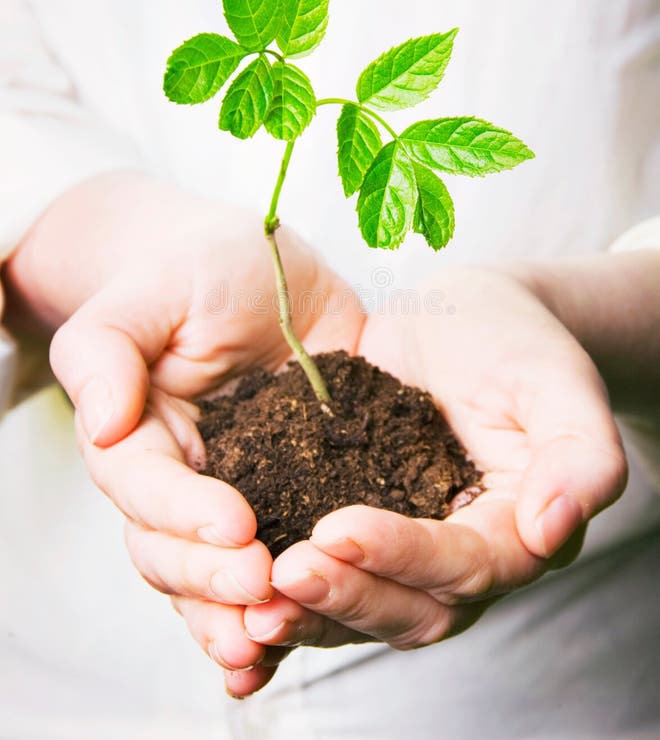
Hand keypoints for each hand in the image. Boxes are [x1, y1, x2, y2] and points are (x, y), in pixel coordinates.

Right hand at [5, 171, 363, 695]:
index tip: (236, 527)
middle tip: (261, 587)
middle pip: (172, 552)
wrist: (263, 270)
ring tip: (270, 644)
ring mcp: (239, 492)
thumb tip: (101, 422)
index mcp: (139, 433)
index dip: (182, 514)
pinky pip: (282, 560)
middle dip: (210, 579)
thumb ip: (109, 348)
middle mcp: (182, 478)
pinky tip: (296, 648)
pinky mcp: (296, 493)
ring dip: (237, 619)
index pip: (146, 487)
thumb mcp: (151, 292)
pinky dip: (284, 611)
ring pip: (216, 577)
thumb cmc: (198, 270)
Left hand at [243, 266, 626, 662]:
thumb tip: (552, 531)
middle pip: (408, 609)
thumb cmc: (516, 340)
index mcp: (514, 531)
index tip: (337, 528)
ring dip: (305, 609)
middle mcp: (459, 557)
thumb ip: (580, 454)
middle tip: (280, 576)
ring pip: (360, 604)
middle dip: (344, 596)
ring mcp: (403, 546)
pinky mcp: (354, 521)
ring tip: (248, 595)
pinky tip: (229, 584)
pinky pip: (324, 569)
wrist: (465, 319)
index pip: (464, 567)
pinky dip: (283, 589)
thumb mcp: (557, 380)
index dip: (403, 556)